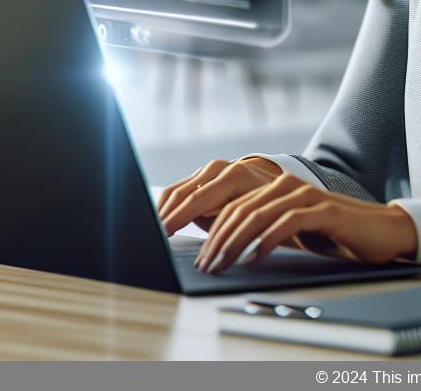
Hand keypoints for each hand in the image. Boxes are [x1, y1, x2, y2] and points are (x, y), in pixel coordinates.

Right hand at [157, 156, 283, 236]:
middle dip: (164, 217)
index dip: (177, 217)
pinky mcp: (200, 176)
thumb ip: (233, 228)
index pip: (197, 199)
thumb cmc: (265, 204)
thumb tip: (215, 252)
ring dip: (162, 213)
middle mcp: (218, 169)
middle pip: (181, 194)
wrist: (270, 180)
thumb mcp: (255, 216)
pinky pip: (177, 191)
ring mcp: (207, 170)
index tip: (162, 233)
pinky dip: (167, 208)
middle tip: (150, 236)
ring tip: (152, 233)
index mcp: (234, 177)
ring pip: (175, 191)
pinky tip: (161, 224)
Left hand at [192, 173, 418, 274]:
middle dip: (218, 240)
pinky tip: (255, 257)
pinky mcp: (325, 210)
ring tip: (222, 264)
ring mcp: (307, 195)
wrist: (381, 232)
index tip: (200, 257)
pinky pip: (288, 222)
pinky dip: (267, 240)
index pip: (234, 206)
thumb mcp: (293, 232)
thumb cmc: (335, 235)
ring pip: (259, 214)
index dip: (213, 231)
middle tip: (206, 265)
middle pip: (241, 209)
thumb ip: (265, 230)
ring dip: (235, 242)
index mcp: (277, 187)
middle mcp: (289, 185)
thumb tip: (226, 248)